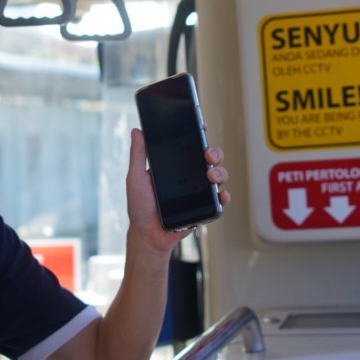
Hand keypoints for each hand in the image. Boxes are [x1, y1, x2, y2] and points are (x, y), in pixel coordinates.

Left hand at [125, 128, 229, 253]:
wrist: (147, 234)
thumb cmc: (140, 206)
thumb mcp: (136, 178)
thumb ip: (138, 155)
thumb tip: (137, 131)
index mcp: (175, 165)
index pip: (190, 145)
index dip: (199, 134)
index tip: (201, 125)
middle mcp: (190, 176)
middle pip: (209, 158)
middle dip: (214, 152)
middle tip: (208, 154)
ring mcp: (199, 191)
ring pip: (218, 175)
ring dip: (219, 172)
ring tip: (211, 176)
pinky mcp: (205, 207)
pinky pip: (220, 199)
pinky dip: (224, 196)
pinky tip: (220, 195)